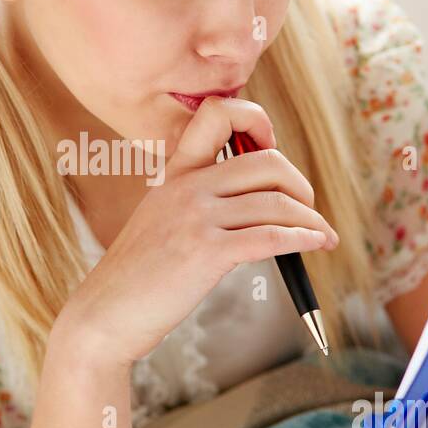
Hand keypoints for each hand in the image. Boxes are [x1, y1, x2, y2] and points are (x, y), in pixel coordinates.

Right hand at [52, 95, 338, 368]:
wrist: (104, 313)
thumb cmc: (138, 276)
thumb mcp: (160, 221)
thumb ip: (196, 203)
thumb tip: (256, 203)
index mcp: (174, 173)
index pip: (217, 113)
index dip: (255, 120)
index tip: (270, 148)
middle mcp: (186, 186)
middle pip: (266, 162)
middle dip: (299, 185)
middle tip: (307, 208)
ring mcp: (195, 217)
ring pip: (276, 202)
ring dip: (311, 219)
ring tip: (323, 236)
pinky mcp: (206, 252)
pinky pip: (271, 237)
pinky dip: (303, 238)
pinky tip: (316, 245)